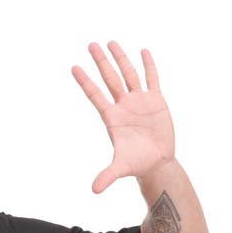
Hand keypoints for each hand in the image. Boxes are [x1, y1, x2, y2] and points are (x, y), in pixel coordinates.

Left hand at [71, 41, 175, 193]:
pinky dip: (148, 66)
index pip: (95, 95)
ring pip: (128, 75)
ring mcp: (139, 101)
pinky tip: (143, 51)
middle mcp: (123, 106)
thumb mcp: (120, 168)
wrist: (157, 162)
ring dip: (120, 58)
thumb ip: (107, 176)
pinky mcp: (156, 101)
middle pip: (110, 79)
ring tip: (111, 42)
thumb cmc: (137, 164)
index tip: (74, 67)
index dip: (85, 82)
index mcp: (112, 117)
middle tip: (91, 44)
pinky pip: (152, 79)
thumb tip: (94, 190)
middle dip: (101, 62)